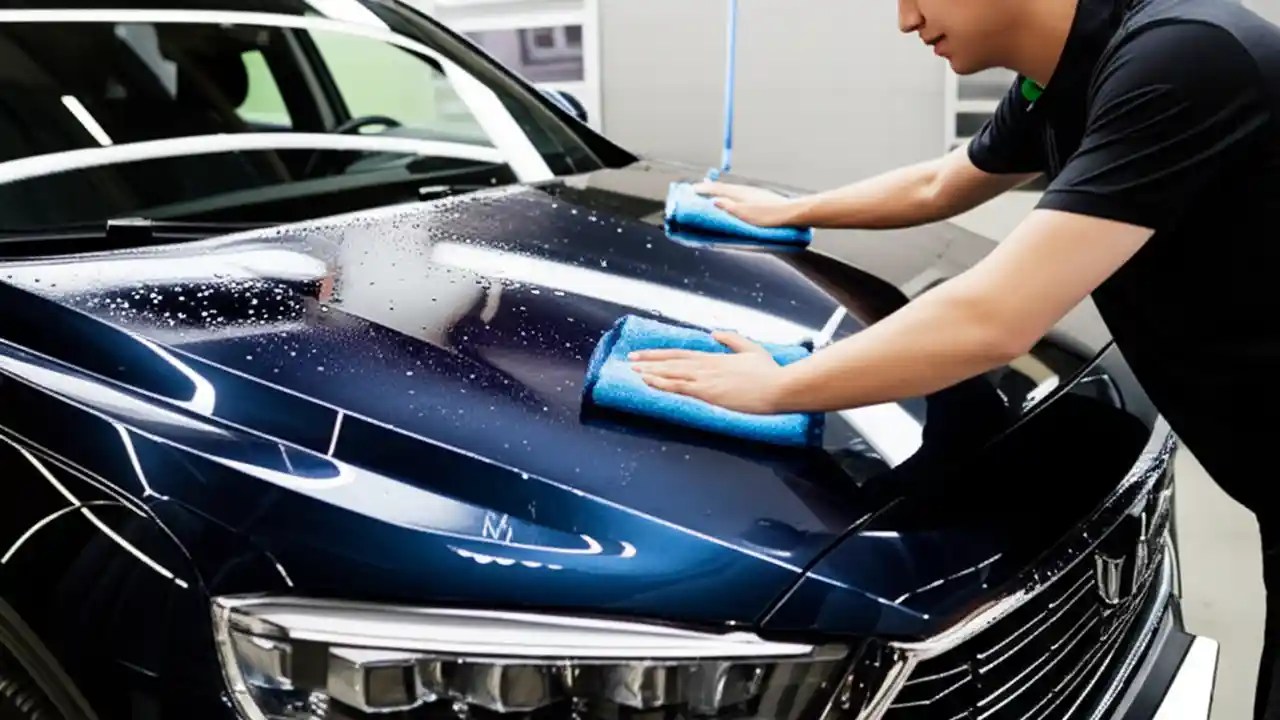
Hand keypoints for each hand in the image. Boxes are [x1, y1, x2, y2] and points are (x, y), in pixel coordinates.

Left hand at [628, 331, 789, 413]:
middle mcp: (706, 366)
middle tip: (631, 359)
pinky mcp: (709, 393)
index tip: (644, 354)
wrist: (779, 387)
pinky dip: (661, 383)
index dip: (661, 354)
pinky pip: (679, 387)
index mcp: (715, 357)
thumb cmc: (770, 372)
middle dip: (650, 360)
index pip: (681, 354)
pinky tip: (648, 382)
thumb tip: (715, 332)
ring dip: (651, 371)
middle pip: (672, 361)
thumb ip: (732, 339)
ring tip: (633, 370)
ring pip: (671, 373)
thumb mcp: (751, 349)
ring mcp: (706, 379)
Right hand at [692, 181, 800, 227]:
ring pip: (732, 189)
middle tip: (699, 186)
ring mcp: (753, 193)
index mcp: (740, 193)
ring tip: (713, 190)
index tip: (692, 189)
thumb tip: (714, 201)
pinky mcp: (760, 197)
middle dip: (710, 187)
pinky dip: (730, 193)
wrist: (791, 213)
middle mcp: (745, 190)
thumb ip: (730, 207)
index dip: (705, 190)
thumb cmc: (769, 216)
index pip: (718, 190)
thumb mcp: (747, 214)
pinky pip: (739, 193)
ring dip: (720, 190)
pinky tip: (734, 197)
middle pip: (724, 187)